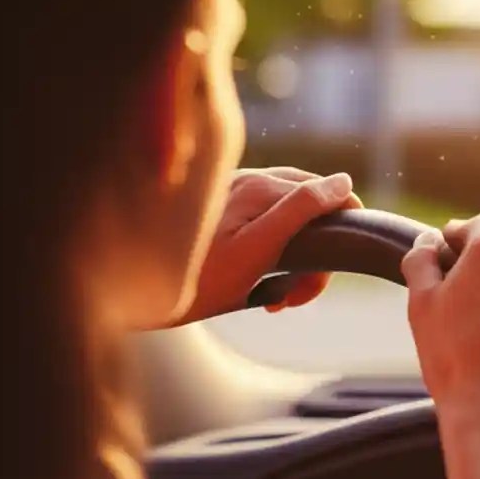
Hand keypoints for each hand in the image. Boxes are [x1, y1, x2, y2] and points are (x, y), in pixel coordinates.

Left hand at [172, 167, 361, 325]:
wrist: (136, 290)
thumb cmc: (195, 280)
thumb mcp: (258, 251)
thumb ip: (301, 210)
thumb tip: (343, 183)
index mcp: (260, 188)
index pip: (330, 195)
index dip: (342, 232)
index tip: (322, 278)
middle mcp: (248, 180)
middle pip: (313, 207)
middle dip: (316, 253)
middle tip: (293, 297)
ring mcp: (235, 190)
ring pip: (294, 214)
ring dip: (296, 254)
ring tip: (274, 293)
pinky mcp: (223, 203)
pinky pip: (269, 217)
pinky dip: (275, 248)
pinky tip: (257, 281)